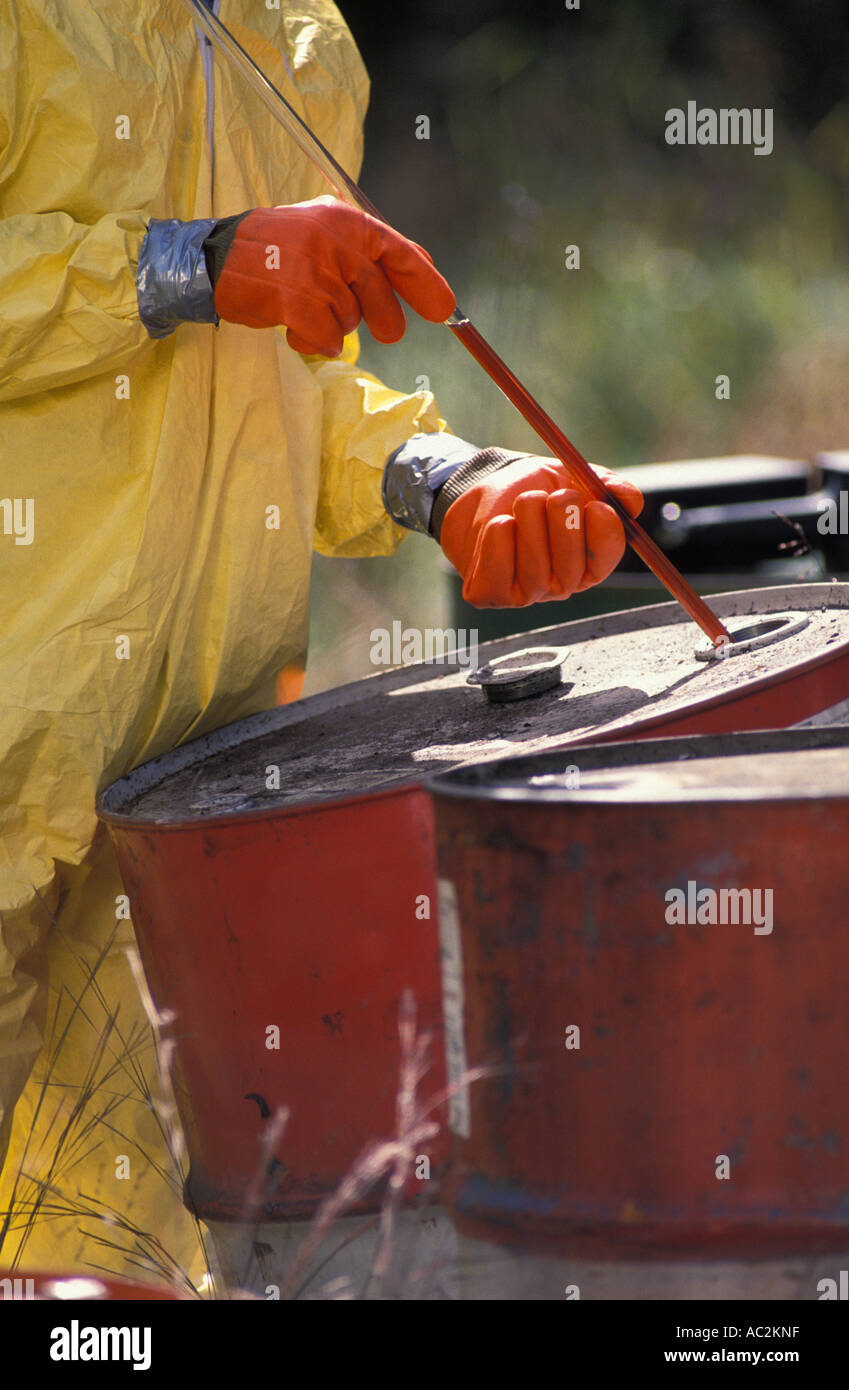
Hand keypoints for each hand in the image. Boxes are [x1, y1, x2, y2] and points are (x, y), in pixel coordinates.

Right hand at [211, 196, 455, 354]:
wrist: (215, 258)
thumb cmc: (274, 248)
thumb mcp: (325, 231)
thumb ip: (370, 248)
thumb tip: (424, 264)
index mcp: (346, 220)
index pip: (399, 252)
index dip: (425, 283)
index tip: (444, 309)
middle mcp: (334, 241)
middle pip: (380, 297)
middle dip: (382, 319)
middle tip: (381, 329)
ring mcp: (314, 271)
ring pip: (350, 321)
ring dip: (331, 325)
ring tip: (303, 306)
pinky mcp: (296, 301)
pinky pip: (328, 339)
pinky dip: (314, 342)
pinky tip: (293, 325)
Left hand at [439, 456, 643, 606]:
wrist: (481, 488)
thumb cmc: (531, 487)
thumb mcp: (571, 477)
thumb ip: (605, 486)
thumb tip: (631, 500)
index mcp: (587, 559)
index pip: (605, 560)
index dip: (604, 536)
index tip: (597, 506)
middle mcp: (559, 583)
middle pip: (571, 570)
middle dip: (563, 524)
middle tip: (554, 496)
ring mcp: (525, 593)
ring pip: (535, 569)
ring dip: (528, 522)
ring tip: (522, 502)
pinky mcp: (489, 593)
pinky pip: (499, 570)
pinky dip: (498, 538)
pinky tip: (498, 524)